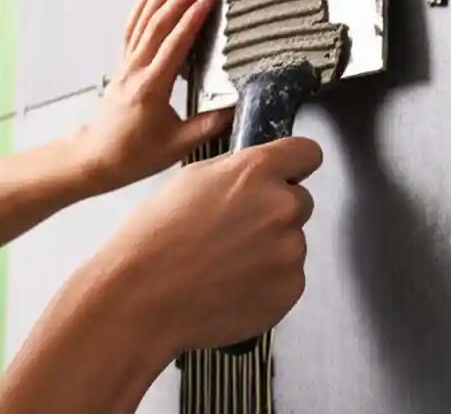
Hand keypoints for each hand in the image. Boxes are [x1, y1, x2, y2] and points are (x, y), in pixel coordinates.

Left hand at [72, 0, 232, 193]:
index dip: (192, 19)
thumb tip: (236, 108)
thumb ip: (208, 126)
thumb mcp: (177, 146)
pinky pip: (132, 28)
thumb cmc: (132, 155)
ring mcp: (127, 65)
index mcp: (151, 88)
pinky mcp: (124, 65)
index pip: (174, 45)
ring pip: (145, 20)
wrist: (95, 158)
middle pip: (160, 23)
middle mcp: (136, 70)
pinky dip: (141, 6)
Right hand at [101, 137, 320, 352]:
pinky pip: (289, 278)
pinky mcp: (289, 290)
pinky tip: (232, 284)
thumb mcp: (191, 179)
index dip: (295, 164)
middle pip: (301, 201)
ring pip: (293, 242)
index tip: (288, 174)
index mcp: (257, 172)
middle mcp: (281, 207)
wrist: (142, 299)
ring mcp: (290, 252)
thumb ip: (238, 170)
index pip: (308, 152)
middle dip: (276, 211)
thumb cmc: (155, 239)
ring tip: (226, 262)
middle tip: (237, 229)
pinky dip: (268, 281)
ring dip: (271, 249)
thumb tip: (260, 172)